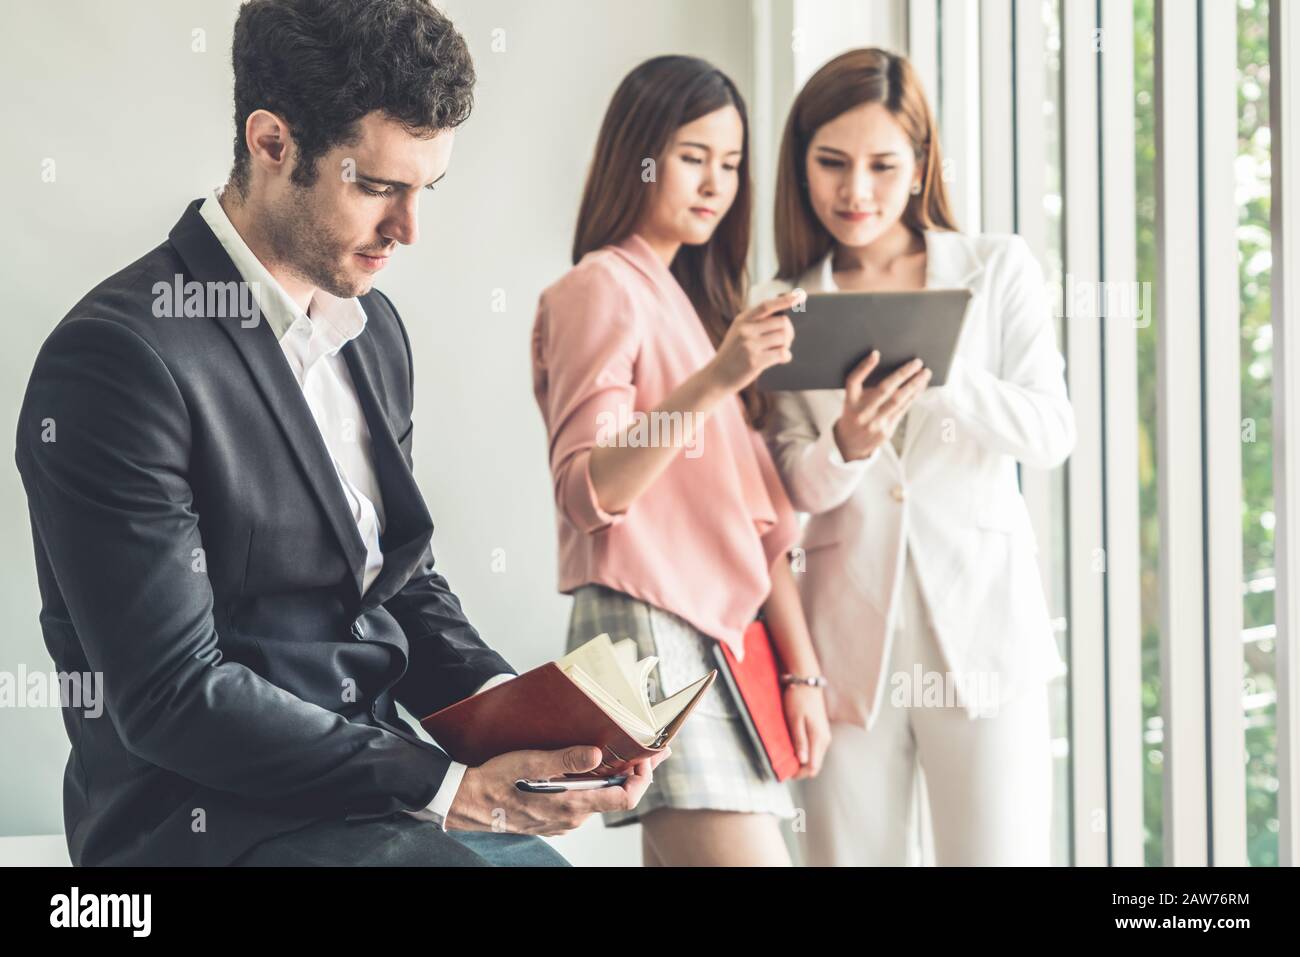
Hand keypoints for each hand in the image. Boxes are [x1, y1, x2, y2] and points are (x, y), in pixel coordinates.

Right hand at [446, 744, 671, 835]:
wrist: (467, 802)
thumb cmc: (496, 780)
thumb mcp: (530, 763)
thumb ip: (565, 761)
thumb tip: (596, 755)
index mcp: (571, 804)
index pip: (625, 797)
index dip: (643, 776)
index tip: (650, 755)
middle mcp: (572, 817)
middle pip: (618, 796)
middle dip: (636, 771)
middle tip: (650, 749)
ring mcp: (563, 820)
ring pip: (601, 799)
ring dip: (616, 777)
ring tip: (624, 753)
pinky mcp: (553, 817)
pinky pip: (584, 802)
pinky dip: (596, 785)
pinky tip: (592, 768)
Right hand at [704, 289, 805, 393]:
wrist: (716, 377)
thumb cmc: (732, 354)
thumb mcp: (738, 333)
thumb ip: (756, 324)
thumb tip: (785, 321)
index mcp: (742, 320)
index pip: (767, 305)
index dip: (785, 300)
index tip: (800, 296)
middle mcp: (745, 330)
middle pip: (782, 323)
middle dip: (789, 332)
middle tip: (785, 340)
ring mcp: (750, 345)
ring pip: (783, 338)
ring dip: (786, 345)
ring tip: (780, 351)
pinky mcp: (755, 361)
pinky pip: (781, 354)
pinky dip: (786, 356)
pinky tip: (782, 359)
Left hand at [782, 685, 829, 779]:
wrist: (806, 682)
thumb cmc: (798, 699)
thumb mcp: (795, 720)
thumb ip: (800, 741)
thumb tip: (802, 762)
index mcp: (819, 738)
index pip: (813, 767)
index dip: (799, 774)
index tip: (785, 774)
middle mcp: (825, 739)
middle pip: (815, 764)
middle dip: (800, 769)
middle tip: (783, 767)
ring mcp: (824, 735)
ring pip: (814, 757)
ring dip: (802, 761)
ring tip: (786, 759)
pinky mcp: (820, 730)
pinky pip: (814, 748)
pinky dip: (804, 752)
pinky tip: (793, 749)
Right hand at [832, 353, 931, 461]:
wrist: (850, 443)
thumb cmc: (855, 413)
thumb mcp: (852, 399)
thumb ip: (864, 385)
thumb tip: (889, 366)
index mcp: (849, 400)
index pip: (854, 380)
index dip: (864, 367)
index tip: (876, 354)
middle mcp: (861, 412)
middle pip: (884, 390)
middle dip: (902, 374)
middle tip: (917, 362)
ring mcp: (874, 423)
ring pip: (898, 400)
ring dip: (914, 385)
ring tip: (925, 373)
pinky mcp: (886, 431)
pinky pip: (903, 410)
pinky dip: (913, 397)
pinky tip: (920, 387)